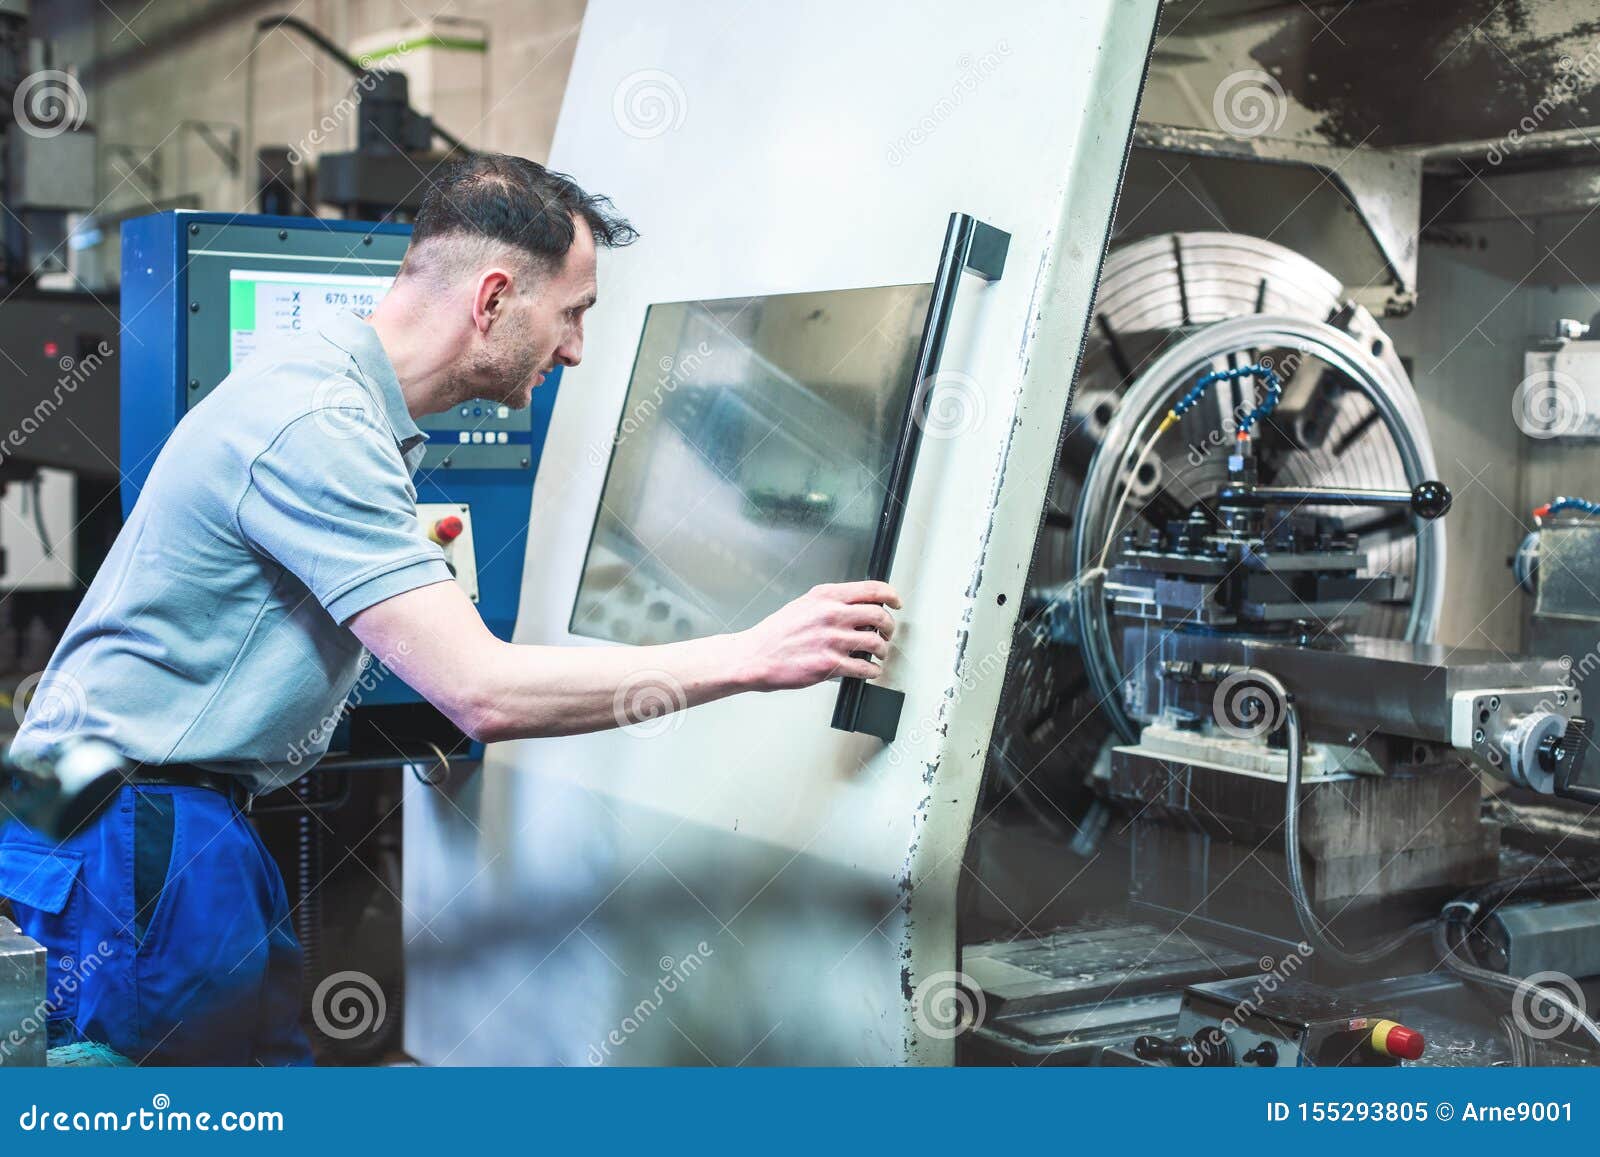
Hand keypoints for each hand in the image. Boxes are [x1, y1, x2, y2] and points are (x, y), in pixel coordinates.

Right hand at [737, 581, 902, 690]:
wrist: (756, 656)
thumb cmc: (776, 634)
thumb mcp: (804, 605)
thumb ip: (831, 603)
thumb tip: (858, 606)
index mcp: (826, 596)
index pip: (872, 589)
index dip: (891, 595)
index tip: (896, 602)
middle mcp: (831, 614)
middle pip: (880, 615)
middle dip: (889, 626)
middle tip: (887, 633)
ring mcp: (832, 640)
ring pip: (876, 642)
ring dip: (883, 650)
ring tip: (878, 654)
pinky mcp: (830, 664)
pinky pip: (865, 667)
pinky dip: (872, 671)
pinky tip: (868, 671)